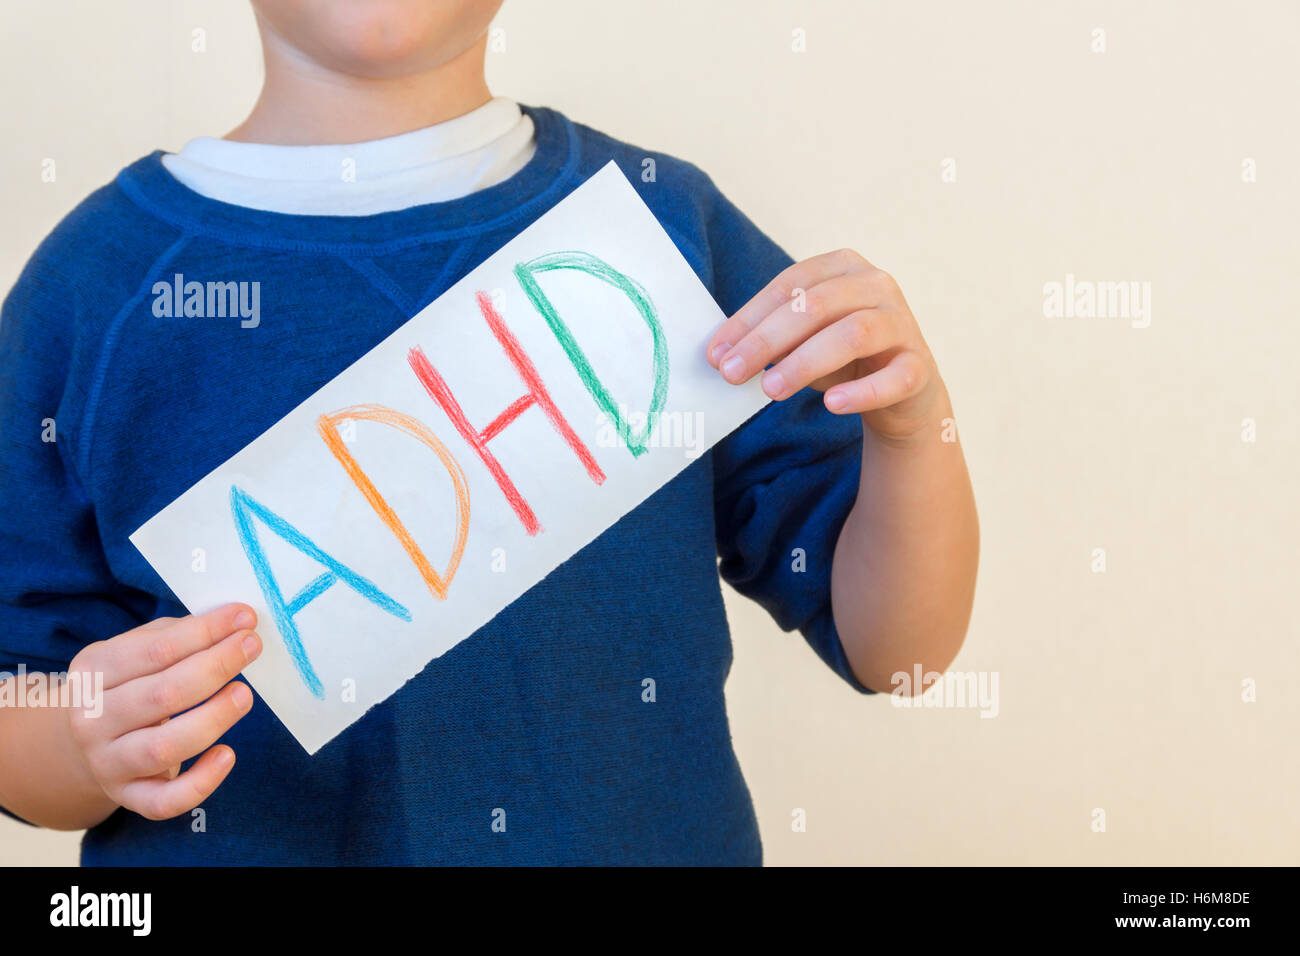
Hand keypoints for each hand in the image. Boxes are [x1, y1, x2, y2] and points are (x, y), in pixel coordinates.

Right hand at [64, 604, 260, 820]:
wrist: (87, 737)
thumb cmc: (130, 682)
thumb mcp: (136, 649)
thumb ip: (179, 634)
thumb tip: (234, 622)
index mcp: (93, 672)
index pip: (156, 650)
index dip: (205, 632)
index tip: (244, 618)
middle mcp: (93, 719)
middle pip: (162, 695)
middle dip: (215, 667)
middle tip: (252, 647)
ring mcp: (107, 762)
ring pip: (164, 747)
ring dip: (213, 719)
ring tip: (245, 694)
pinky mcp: (128, 796)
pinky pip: (165, 801)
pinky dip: (201, 782)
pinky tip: (227, 755)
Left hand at [706, 249, 941, 443]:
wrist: (902, 390)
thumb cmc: (842, 358)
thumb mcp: (801, 341)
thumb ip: (768, 339)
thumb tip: (721, 354)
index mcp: (842, 267)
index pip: (789, 287)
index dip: (749, 319)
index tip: (716, 354)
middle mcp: (876, 285)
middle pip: (817, 306)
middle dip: (767, 340)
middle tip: (732, 373)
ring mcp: (903, 323)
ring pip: (854, 334)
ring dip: (806, 362)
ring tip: (771, 391)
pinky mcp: (920, 365)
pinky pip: (894, 377)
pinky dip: (862, 391)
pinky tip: (832, 405)